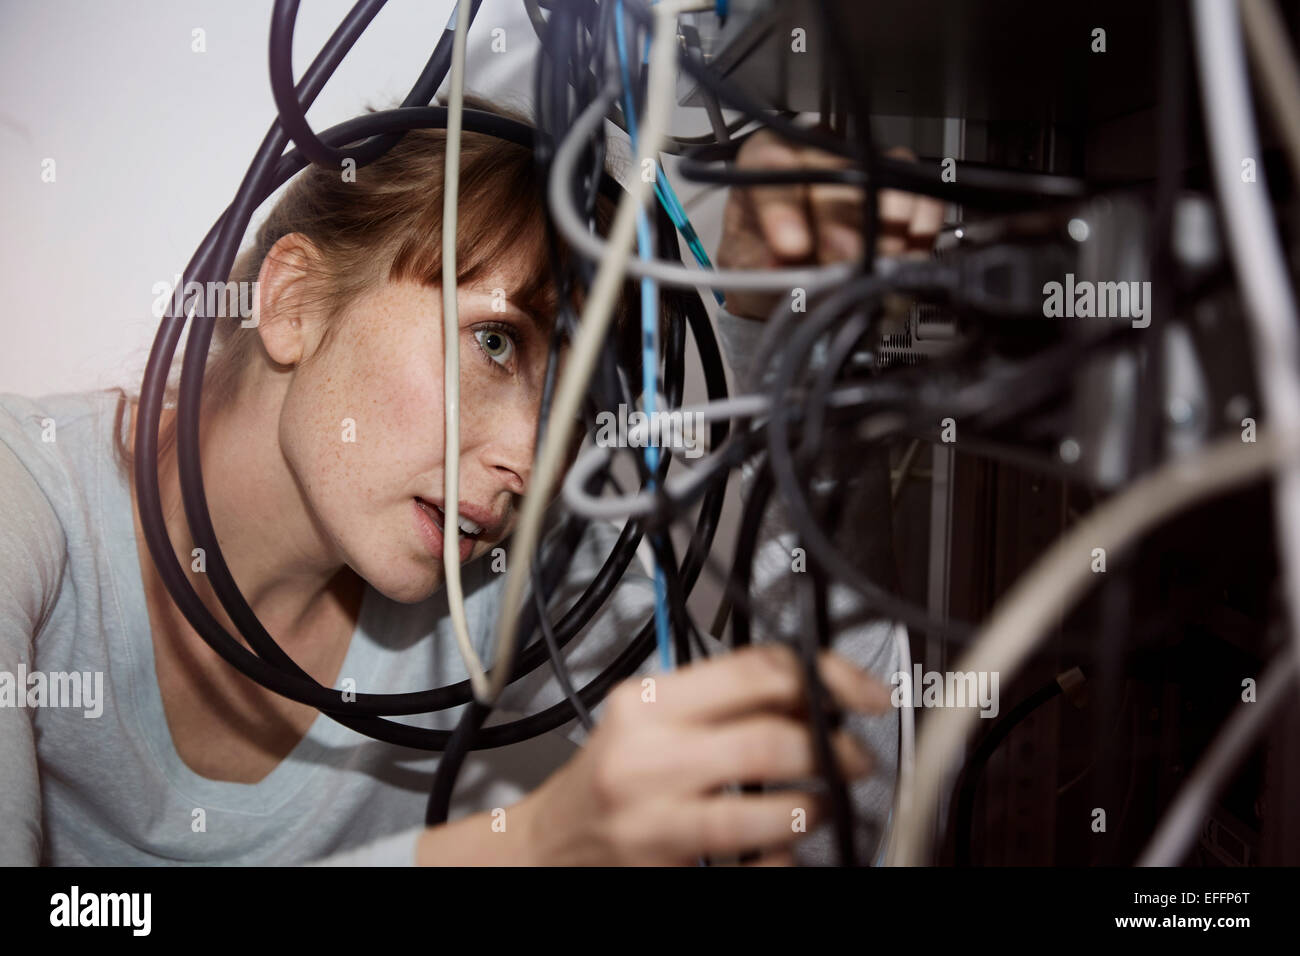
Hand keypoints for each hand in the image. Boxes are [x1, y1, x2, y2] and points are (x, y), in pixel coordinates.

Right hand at [514, 643, 890, 864]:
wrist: (547, 843)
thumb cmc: (609, 774)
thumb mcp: (649, 716)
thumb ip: (719, 697)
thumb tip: (813, 686)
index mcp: (647, 703)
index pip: (755, 671)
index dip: (825, 677)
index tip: (860, 692)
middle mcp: (647, 758)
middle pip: (768, 741)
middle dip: (832, 750)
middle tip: (853, 757)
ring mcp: (654, 821)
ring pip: (763, 812)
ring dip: (816, 806)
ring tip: (826, 802)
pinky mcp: (664, 870)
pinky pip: (748, 869)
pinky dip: (782, 859)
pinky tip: (785, 849)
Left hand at [716, 130, 946, 320]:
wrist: (793, 287)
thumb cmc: (764, 265)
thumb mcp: (745, 270)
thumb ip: (759, 268)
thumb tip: (781, 269)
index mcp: (764, 160)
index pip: (769, 165)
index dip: (783, 208)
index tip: (792, 248)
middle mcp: (814, 152)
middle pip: (832, 174)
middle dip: (840, 224)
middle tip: (845, 261)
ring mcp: (860, 163)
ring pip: (879, 178)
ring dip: (884, 226)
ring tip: (880, 263)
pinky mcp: (899, 181)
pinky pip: (918, 188)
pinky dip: (919, 221)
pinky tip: (911, 248)